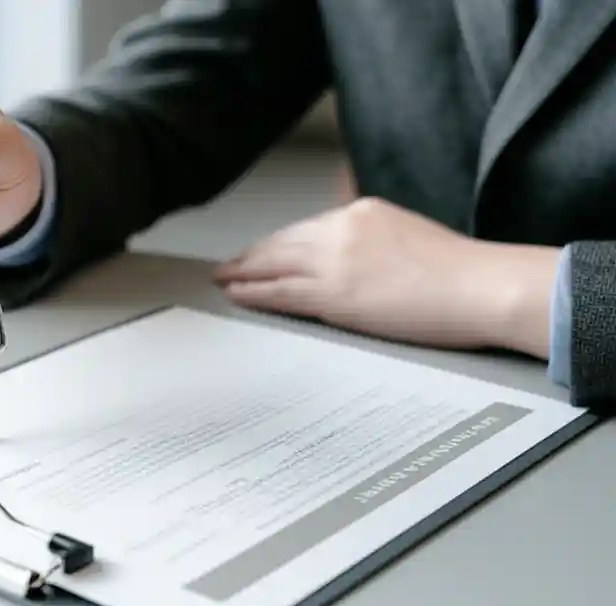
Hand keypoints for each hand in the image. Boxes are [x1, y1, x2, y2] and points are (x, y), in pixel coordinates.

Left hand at [213, 197, 560, 357]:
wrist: (481, 286)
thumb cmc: (462, 274)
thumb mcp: (411, 238)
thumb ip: (377, 243)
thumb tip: (361, 263)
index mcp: (363, 213)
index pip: (308, 228)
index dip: (280, 242)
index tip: (263, 250)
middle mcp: (342, 229)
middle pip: (284, 242)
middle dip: (253, 254)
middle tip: (229, 264)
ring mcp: (335, 261)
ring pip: (274, 265)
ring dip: (242, 272)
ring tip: (222, 280)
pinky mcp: (333, 293)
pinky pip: (279, 292)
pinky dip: (253, 292)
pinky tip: (236, 294)